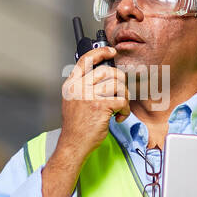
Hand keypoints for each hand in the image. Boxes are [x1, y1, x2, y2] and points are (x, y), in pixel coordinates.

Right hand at [58, 45, 128, 159]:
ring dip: (124, 97)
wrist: (73, 144)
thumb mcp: (72, 101)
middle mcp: (78, 87)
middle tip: (121, 92)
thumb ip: (83, 86)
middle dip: (120, 80)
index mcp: (71, 84)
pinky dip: (125, 110)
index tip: (112, 51)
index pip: (86, 60)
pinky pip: (122, 101)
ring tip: (120, 108)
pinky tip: (119, 118)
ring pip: (117, 85)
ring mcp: (88, 96)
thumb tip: (103, 75)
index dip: (101, 52)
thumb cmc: (76, 126)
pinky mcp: (100, 106)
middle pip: (107, 71)